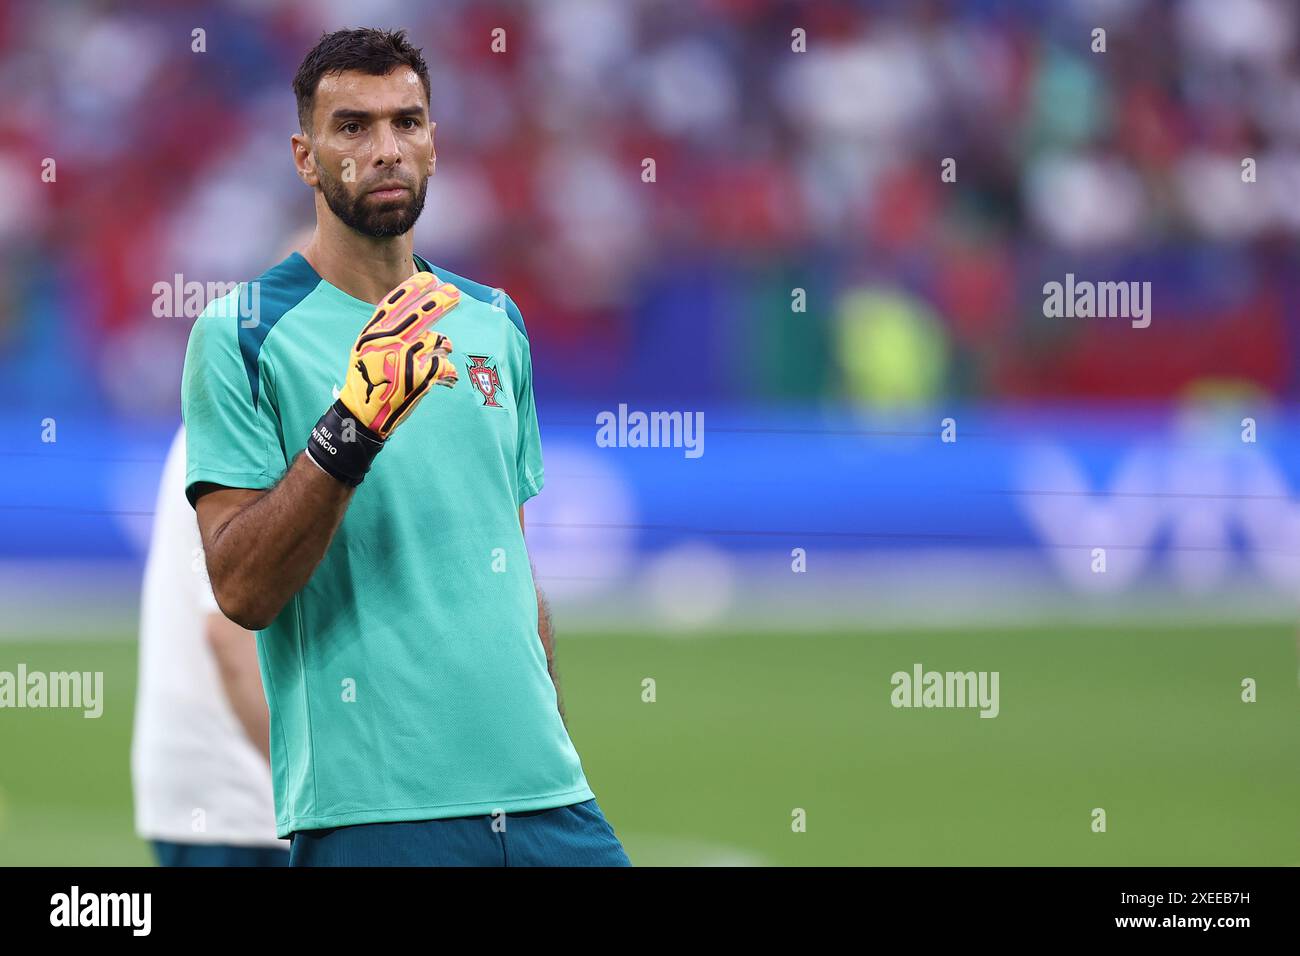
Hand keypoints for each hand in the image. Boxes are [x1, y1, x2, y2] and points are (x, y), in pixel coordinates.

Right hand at [306, 271, 460, 485]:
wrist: (363, 416)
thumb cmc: (368, 382)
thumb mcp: (366, 349)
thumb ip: (385, 330)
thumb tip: (413, 312)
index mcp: (374, 332)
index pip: (396, 302)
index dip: (414, 287)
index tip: (430, 277)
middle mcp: (388, 340)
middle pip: (421, 314)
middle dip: (441, 300)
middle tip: (455, 293)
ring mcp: (405, 357)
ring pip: (438, 339)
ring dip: (445, 344)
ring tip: (444, 349)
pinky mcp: (419, 376)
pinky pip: (445, 364)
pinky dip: (449, 372)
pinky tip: (448, 379)